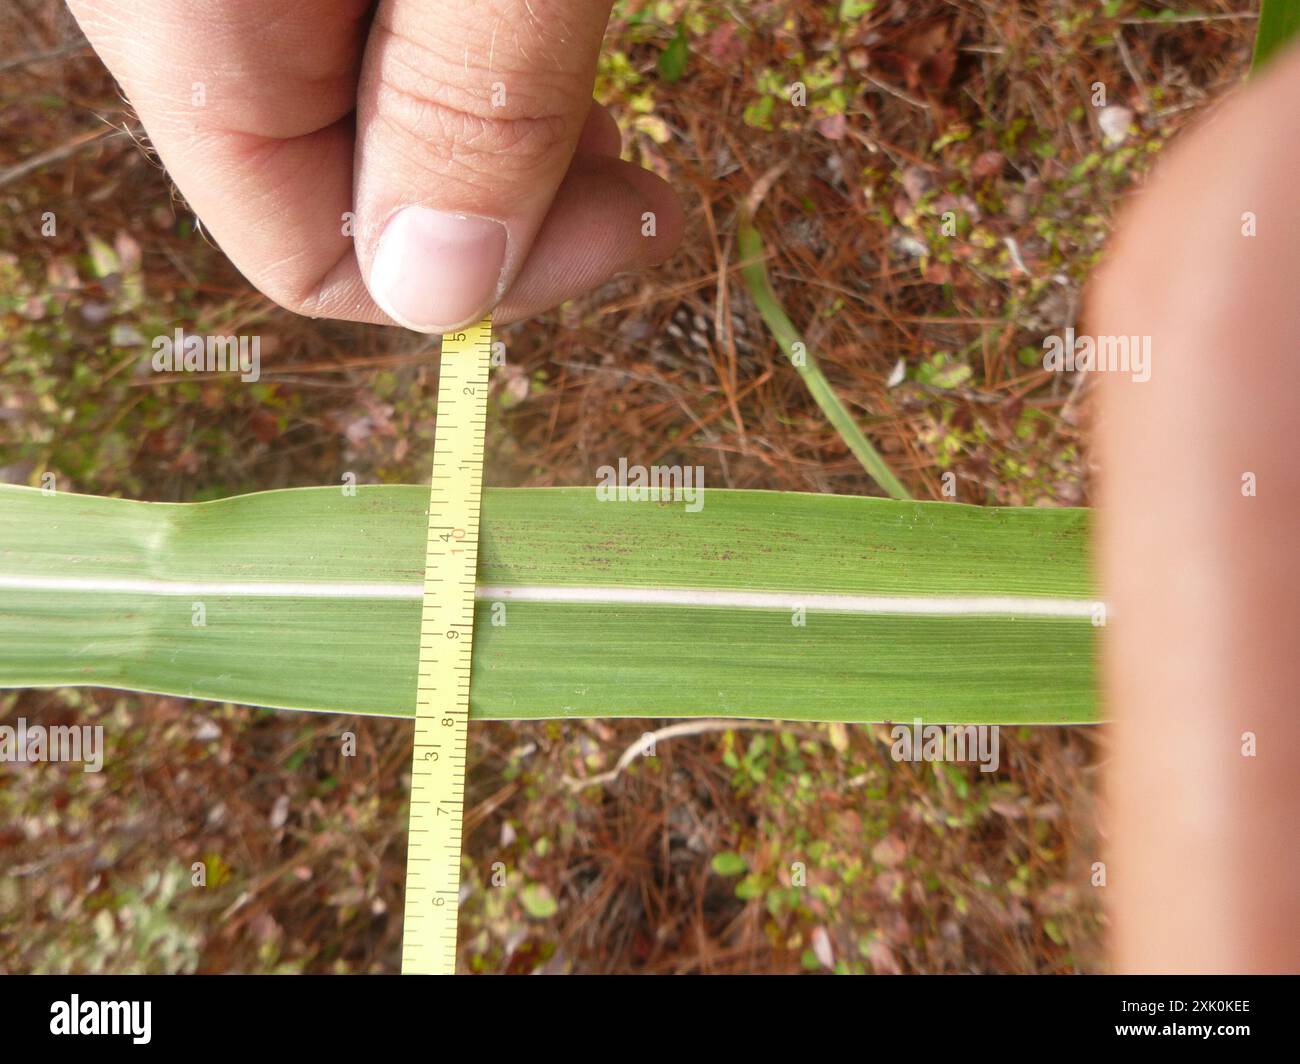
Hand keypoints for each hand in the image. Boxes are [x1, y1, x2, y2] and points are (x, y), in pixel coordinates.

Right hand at [67, 0, 682, 331]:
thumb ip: (469, 104)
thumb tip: (443, 290)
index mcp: (187, 22)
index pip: (307, 258)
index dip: (488, 278)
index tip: (634, 222)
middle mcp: (168, 4)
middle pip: (329, 184)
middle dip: (498, 190)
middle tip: (623, 149)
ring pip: (349, 104)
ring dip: (479, 108)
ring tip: (567, 37)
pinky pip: (351, 33)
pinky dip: (446, 36)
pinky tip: (509, 7)